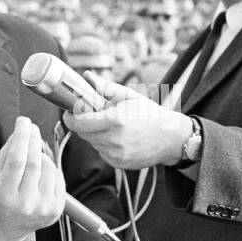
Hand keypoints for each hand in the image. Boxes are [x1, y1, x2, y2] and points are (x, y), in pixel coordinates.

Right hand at [0, 116, 64, 240]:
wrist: (6, 228)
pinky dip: (51, 169)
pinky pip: (58, 177)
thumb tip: (23, 130)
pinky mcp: (56, 209)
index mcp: (4, 196)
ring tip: (32, 160)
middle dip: (34, 140)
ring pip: (49, 167)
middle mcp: (25, 204)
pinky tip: (41, 175)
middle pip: (35, 163)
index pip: (16, 160)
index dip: (21, 137)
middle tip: (32, 128)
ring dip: (42, 156)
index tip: (23, 122)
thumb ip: (7, 152)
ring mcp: (43, 208)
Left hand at [61, 78, 193, 169]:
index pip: (78, 122)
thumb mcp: (128, 96)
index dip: (70, 116)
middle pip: (82, 133)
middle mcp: (114, 140)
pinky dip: (104, 144)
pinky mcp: (118, 164)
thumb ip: (105, 87)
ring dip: (95, 134)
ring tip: (111, 126)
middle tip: (93, 114)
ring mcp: (116, 154)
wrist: (171, 138)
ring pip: (92, 143)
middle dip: (83, 123)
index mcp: (115, 120)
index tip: (70, 110)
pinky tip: (118, 138)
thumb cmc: (150, 114)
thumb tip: (87, 76)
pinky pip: (102, 152)